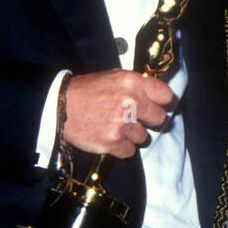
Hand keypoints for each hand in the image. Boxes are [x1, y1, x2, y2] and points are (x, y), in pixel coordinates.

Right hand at [61, 69, 175, 158]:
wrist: (61, 107)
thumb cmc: (87, 91)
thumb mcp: (113, 77)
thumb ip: (137, 85)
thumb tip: (156, 94)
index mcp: (132, 82)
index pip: (166, 95)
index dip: (163, 102)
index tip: (159, 106)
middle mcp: (130, 102)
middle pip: (159, 119)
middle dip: (149, 120)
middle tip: (135, 118)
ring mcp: (122, 124)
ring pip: (143, 137)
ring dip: (132, 135)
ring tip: (115, 126)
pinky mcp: (112, 142)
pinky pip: (129, 151)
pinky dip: (121, 147)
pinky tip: (109, 137)